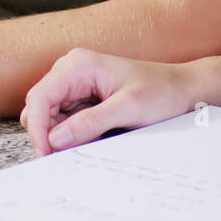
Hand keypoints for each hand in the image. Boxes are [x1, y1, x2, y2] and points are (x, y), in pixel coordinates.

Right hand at [20, 48, 197, 155]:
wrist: (183, 89)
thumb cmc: (161, 91)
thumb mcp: (127, 109)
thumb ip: (90, 123)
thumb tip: (55, 139)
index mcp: (78, 65)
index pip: (39, 97)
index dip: (37, 128)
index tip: (47, 153)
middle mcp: (72, 71)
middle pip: (39, 108)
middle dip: (48, 133)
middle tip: (66, 156)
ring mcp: (76, 85)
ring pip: (49, 117)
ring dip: (61, 135)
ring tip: (90, 143)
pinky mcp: (83, 98)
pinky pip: (64, 121)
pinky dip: (71, 134)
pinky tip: (93, 137)